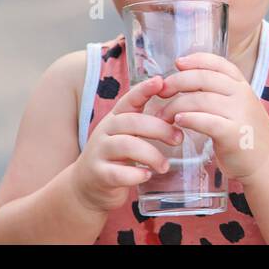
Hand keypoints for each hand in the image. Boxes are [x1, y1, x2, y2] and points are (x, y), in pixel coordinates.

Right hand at [71, 75, 176, 212]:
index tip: (161, 81)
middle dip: (159, 128)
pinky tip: (147, 175)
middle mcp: (105, 131)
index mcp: (115, 118)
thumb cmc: (116, 157)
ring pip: (126, 145)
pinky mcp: (98, 175)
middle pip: (132, 122)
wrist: (87, 187)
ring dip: (151, 154)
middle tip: (178, 139)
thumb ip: (146, 124)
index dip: (144, 89)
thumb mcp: (127, 135)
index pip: (129, 99)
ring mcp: (99, 153)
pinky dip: (135, 174)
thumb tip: (181, 113)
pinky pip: (117, 173)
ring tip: (165, 166)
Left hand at [155, 53, 268, 179]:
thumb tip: (185, 78)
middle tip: (161, 92)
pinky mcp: (233, 134)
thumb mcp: (238, 106)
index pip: (217, 63)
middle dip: (177, 82)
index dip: (196, 59)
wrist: (267, 163)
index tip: (177, 63)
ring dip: (175, 106)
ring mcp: (239, 114)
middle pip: (203, 78)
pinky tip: (177, 122)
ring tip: (162, 115)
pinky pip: (206, 121)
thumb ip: (219, 92)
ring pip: (200, 100)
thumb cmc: (245, 134)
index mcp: (242, 86)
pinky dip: (188, 119)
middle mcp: (242, 95)